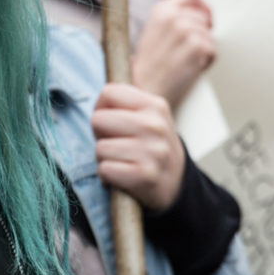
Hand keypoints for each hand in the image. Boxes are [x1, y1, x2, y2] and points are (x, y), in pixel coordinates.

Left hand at [91, 83, 185, 212]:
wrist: (175, 182)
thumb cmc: (150, 146)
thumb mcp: (148, 116)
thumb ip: (123, 102)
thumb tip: (99, 99)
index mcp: (155, 105)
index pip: (109, 92)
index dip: (103, 108)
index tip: (113, 121)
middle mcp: (155, 126)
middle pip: (98, 119)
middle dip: (101, 134)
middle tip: (117, 143)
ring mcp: (152, 151)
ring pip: (100, 148)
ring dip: (105, 158)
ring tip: (122, 160)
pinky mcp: (144, 176)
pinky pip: (104, 169)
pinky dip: (107, 175)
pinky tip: (122, 175)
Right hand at [131, 0, 215, 108]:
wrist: (143, 88)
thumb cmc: (150, 64)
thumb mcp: (155, 31)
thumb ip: (174, 16)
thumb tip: (201, 9)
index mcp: (161, 10)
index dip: (202, 6)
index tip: (205, 18)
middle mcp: (173, 17)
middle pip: (204, 17)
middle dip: (201, 34)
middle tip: (185, 51)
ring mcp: (186, 30)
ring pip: (210, 35)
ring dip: (203, 50)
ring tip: (185, 61)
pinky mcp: (197, 47)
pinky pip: (213, 51)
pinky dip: (206, 62)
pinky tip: (189, 68)